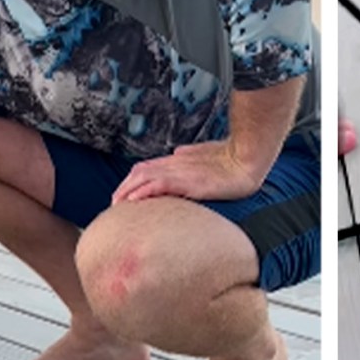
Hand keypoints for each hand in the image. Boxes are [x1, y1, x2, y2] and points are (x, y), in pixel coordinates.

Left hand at [110, 140, 265, 203]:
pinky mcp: (187, 181)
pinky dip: (142, 192)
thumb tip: (177, 153)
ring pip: (143, 177)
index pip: (147, 168)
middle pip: (139, 172)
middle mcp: (174, 163)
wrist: (247, 159)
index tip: (123, 195)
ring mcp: (180, 171)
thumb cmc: (232, 159)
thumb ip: (190, 156)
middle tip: (113, 205)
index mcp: (178, 159)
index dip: (132, 181)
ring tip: (116, 206)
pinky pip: (158, 185)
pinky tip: (132, 203)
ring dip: (127, 191)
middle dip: (123, 187)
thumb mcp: (206, 157)